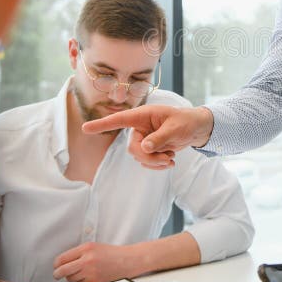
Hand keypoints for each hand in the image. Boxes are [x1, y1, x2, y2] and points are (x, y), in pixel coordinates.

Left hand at [53, 242, 136, 281]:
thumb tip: (63, 262)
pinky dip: (81, 281)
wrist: (127, 260)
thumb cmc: (112, 253)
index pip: (62, 258)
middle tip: (57, 275)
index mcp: (86, 248)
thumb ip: (79, 253)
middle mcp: (86, 259)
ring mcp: (90, 271)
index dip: (56, 264)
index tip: (56, 266)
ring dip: (72, 277)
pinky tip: (89, 275)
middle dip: (57, 274)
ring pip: (70, 278)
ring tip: (80, 272)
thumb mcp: (94, 247)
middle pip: (62, 270)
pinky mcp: (93, 281)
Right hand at [81, 105, 213, 168]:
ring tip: (171, 158)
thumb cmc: (186, 122)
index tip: (85, 128)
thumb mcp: (176, 128)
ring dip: (155, 162)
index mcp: (144, 115)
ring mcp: (144, 138)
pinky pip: (146, 162)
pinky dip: (157, 165)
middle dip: (149, 158)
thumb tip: (145, 147)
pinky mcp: (149, 148)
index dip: (103, 124)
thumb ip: (161, 138)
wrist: (197, 129)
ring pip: (139, 157)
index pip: (120, 120)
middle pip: (133, 148)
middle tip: (167, 159)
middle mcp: (140, 127)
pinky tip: (169, 161)